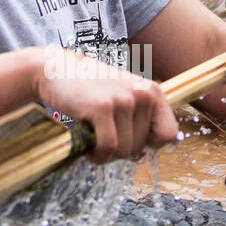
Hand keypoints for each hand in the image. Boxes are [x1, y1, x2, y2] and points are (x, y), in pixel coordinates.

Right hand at [31, 47, 179, 165]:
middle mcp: (143, 94)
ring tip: (93, 142)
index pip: (169, 133)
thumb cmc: (90, 88)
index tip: (129, 139)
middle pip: (141, 147)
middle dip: (120, 151)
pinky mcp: (102, 107)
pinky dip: (96, 155)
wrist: (56, 70)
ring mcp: (123, 100)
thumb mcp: (123, 96)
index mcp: (153, 91)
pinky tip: (88, 148)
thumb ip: (138, 121)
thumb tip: (141, 156)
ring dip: (106, 155)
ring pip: (124, 151)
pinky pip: (107, 147)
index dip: (149, 144)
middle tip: (102, 139)